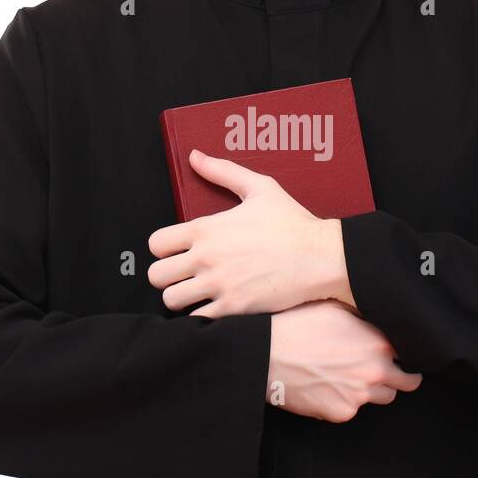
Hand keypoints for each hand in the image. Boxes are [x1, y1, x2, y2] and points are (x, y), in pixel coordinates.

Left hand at [147, 149, 353, 316]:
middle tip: (183, 275)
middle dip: (166, 276)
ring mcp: (218, 285)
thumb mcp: (260, 188)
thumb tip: (194, 157)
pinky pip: (197, 320)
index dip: (162, 248)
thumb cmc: (293, 222)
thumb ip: (223, 172)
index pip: (155, 244)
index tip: (177, 251)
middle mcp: (206, 258)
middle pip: (156, 275)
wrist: (322, 257)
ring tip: (196, 293)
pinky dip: (201, 316)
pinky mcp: (233, 308)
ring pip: (171, 300)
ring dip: (180, 298)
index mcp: (206, 229)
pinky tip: (214, 307)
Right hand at [267, 300, 422, 421]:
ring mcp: (359, 396)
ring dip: (374, 390)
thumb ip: (366, 320)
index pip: (410, 354)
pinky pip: (354, 409)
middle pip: (406, 383)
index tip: (397, 355)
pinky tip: (329, 387)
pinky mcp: (342, 413)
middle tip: (384, 371)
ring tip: (350, 377)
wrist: (268, 354)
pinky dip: (346, 401)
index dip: (403, 354)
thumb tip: (380, 321)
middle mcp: (375, 372)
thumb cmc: (299, 325)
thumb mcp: (337, 308)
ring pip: (383, 398)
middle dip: (399, 377)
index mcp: (378, 344)